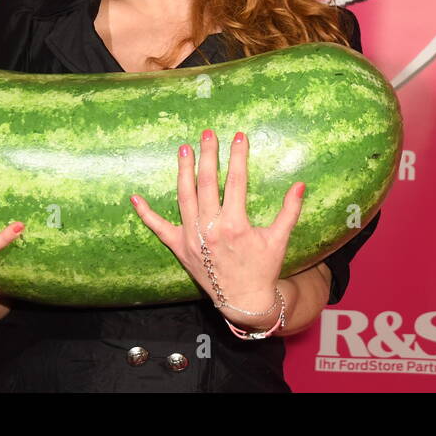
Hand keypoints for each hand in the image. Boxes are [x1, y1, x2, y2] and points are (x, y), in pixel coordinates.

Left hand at [130, 129, 304, 327]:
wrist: (243, 301)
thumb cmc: (262, 269)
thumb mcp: (279, 239)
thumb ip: (289, 211)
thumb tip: (300, 184)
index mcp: (235, 224)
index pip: (236, 181)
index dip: (238, 156)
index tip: (239, 136)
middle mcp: (210, 229)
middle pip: (207, 183)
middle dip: (208, 155)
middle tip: (207, 134)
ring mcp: (192, 239)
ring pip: (184, 197)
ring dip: (183, 171)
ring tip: (184, 149)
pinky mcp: (180, 248)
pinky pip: (158, 229)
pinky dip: (146, 214)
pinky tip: (135, 197)